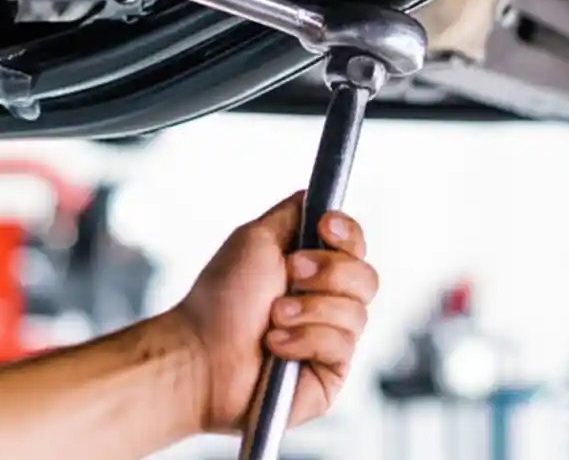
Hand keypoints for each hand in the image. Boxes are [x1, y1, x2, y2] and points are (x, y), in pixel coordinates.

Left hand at [168, 192, 377, 432]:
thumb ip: (293, 214)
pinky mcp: (330, 372)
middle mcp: (325, 302)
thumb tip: (318, 196)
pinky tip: (276, 344)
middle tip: (290, 275)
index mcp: (311, 269)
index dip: (347, 234)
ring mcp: (329, 338)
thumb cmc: (220, 300)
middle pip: (367, 278)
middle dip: (327, 272)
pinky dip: (305, 339)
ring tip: (273, 317)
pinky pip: (342, 346)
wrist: (201, 354)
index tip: (324, 227)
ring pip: (356, 313)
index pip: (355, 246)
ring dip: (309, 309)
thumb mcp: (256, 240)